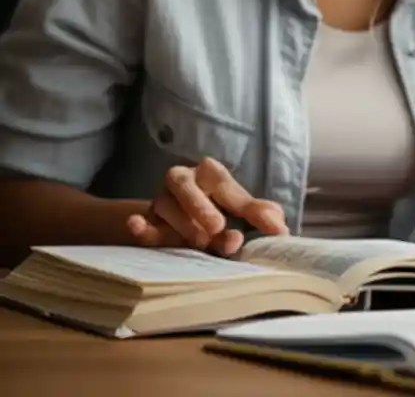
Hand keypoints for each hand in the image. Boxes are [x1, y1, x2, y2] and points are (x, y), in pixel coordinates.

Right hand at [125, 157, 288, 255]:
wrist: (183, 219)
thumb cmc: (219, 209)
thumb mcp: (241, 209)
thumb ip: (260, 214)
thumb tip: (279, 228)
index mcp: (211, 173)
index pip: (228, 188)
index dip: (251, 209)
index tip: (271, 227)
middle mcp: (183, 180)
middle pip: (186, 187)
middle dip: (201, 207)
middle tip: (218, 227)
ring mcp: (161, 200)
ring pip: (166, 207)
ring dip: (184, 225)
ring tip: (201, 241)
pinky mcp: (148, 222)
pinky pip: (142, 222)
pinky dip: (139, 225)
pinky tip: (135, 223)